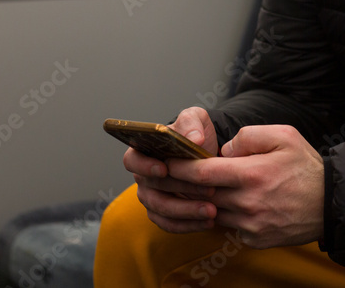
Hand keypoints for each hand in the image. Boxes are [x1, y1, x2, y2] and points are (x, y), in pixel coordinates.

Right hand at [123, 107, 218, 232]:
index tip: (164, 169)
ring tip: (211, 211)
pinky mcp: (163, 214)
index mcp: (143, 151)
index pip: (132, 160)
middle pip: (153, 188)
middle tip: (209, 190)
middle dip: (181, 189)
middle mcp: (143, 176)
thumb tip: (195, 137)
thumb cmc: (196, 134)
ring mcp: (151, 196)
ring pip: (161, 209)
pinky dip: (189, 225)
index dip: (145, 166)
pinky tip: (208, 222)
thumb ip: (192, 123)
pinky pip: (170, 225)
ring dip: (186, 212)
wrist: (209, 154)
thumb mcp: (196, 120)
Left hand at [168, 125, 324, 248]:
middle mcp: (248, 203)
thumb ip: (249, 136)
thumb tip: (223, 150)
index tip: (166, 162)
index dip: (179, 168)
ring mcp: (250, 225)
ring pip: (211, 214)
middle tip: (165, 176)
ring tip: (192, 189)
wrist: (332, 204)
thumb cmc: (306, 167)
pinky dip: (221, 216)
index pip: (202, 174)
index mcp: (251, 174)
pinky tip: (222, 204)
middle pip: (201, 196)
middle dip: (181, 186)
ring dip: (199, 203)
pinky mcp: (255, 239)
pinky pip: (228, 227)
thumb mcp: (284, 136)